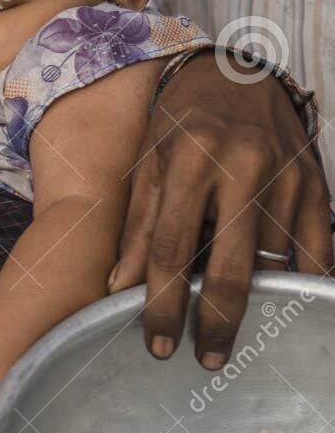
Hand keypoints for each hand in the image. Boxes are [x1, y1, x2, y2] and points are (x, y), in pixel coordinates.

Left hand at [110, 53, 331, 365]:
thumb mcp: (147, 159)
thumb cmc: (181, 119)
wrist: (235, 72)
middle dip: (217, 322)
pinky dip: (301, 284)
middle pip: (233, 266)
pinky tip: (284, 309)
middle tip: (206, 360)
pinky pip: (317, 252)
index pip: (173, 247)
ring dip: (258, 307)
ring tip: (238, 336)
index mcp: (191, 156)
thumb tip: (118, 289)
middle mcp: (244, 165)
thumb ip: (137, 225)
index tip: (159, 345)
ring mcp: (288, 175)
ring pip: (276, 264)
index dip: (164, 303)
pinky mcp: (318, 184)